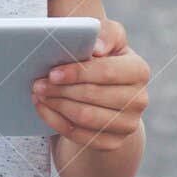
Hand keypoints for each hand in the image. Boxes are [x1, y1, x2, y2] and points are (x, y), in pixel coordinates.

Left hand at [31, 17, 148, 150]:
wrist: (108, 93)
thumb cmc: (105, 58)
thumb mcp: (109, 39)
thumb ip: (106, 33)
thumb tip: (97, 48)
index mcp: (139, 71)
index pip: (106, 72)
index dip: (77, 73)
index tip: (52, 73)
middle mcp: (139, 100)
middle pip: (92, 96)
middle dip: (61, 90)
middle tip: (37, 84)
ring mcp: (127, 125)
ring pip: (84, 118)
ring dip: (56, 106)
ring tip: (39, 94)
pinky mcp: (113, 143)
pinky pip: (79, 136)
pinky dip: (56, 122)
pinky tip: (44, 108)